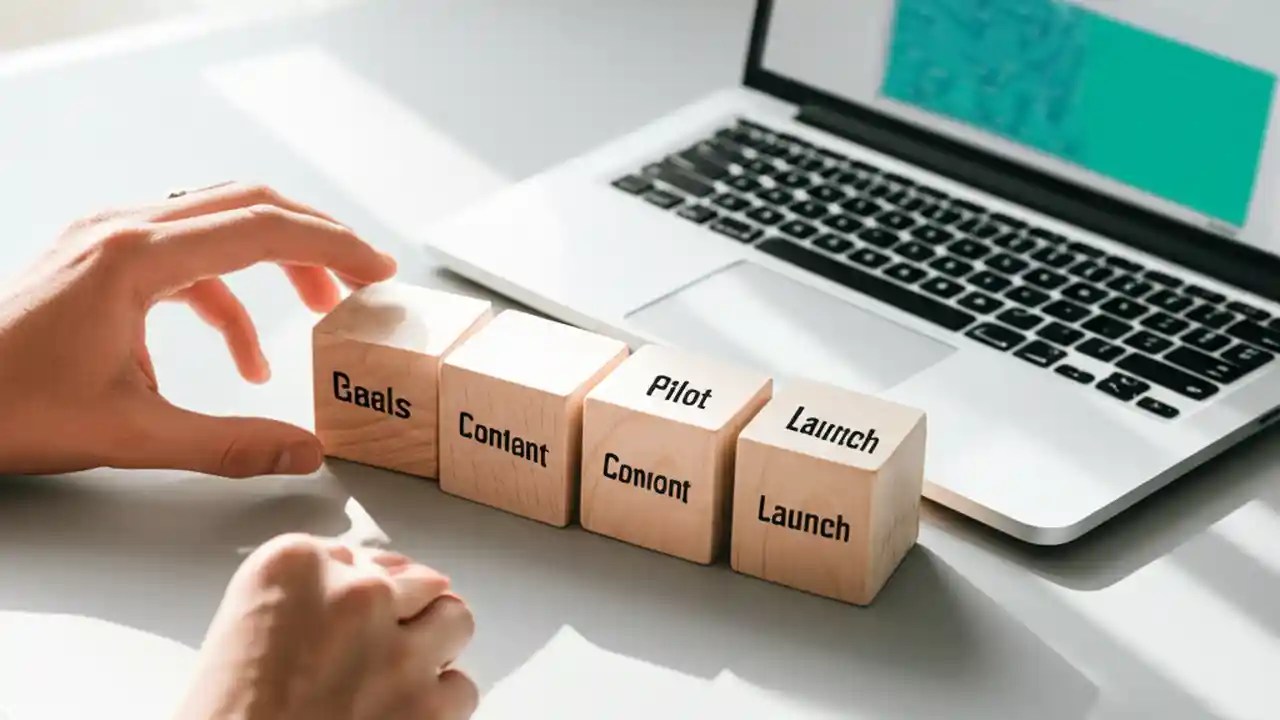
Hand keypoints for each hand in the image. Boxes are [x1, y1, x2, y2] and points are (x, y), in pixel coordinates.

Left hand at [0, 183, 396, 476]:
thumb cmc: (12, 407)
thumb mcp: (133, 434)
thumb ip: (229, 444)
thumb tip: (304, 451)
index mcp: (136, 258)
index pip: (261, 227)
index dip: (332, 245)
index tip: (377, 268)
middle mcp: (124, 230)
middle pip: (248, 204)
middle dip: (316, 240)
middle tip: (363, 277)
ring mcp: (109, 237)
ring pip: (219, 223)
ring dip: (276, 262)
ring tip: (317, 309)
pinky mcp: (100, 258)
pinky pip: (186, 258)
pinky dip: (227, 296)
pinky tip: (241, 355)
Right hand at [175, 533, 477, 719]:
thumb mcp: (239, 629)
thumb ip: (301, 598)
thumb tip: (365, 592)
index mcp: (292, 566)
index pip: (354, 556)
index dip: (354, 590)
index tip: (345, 614)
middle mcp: (355, 594)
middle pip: (414, 579)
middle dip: (401, 613)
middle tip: (377, 647)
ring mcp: (398, 647)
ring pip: (454, 619)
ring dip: (434, 645)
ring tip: (400, 675)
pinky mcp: (428, 704)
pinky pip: (461, 686)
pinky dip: (440, 703)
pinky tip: (406, 715)